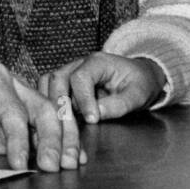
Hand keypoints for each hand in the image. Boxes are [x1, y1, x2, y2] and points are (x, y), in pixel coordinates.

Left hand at [0, 62, 82, 171]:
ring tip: (72, 163)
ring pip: (53, 114)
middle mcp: (11, 83)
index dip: (18, 140)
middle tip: (54, 166)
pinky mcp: (24, 112)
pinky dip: (63, 141)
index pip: (13, 111)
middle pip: (42, 108)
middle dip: (52, 139)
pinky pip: (49, 125)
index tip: (20, 164)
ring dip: (65, 140)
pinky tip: (75, 156)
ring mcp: (21, 96)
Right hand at [38, 53, 166, 122]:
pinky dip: (49, 104)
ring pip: (49, 82)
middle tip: (69, 126)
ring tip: (61, 124)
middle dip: (60, 103)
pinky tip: (56, 121)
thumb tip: (96, 115)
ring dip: (51, 103)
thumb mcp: (138, 95)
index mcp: (98, 62)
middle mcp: (80, 64)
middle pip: (58, 78)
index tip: (92, 119)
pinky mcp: (67, 84)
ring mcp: (71, 72)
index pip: (80, 78)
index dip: (83, 100)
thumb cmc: (140, 83)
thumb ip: (118, 104)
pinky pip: (50, 90)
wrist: (140, 77)